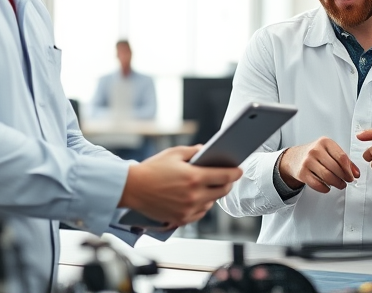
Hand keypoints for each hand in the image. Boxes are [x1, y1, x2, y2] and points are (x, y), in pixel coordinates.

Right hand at [119, 145, 241, 226]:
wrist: (132, 188)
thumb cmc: (151, 169)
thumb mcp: (174, 153)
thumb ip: (195, 151)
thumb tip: (208, 150)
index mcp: (194, 178)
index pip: (224, 176)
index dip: (235, 173)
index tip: (239, 170)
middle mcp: (193, 196)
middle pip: (222, 191)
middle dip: (227, 184)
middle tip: (227, 177)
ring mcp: (188, 210)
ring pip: (211, 203)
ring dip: (214, 194)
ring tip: (210, 186)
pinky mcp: (180, 219)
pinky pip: (200, 213)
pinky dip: (202, 205)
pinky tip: (199, 197)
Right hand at [279, 136, 360, 193]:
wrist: (294, 157)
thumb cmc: (315, 153)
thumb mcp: (329, 150)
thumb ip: (343, 159)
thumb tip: (355, 172)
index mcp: (324, 142)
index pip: (341, 157)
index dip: (350, 169)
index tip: (353, 175)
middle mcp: (315, 150)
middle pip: (335, 168)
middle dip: (344, 177)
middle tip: (347, 181)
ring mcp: (307, 161)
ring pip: (327, 176)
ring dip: (337, 184)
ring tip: (340, 184)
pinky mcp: (302, 173)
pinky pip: (317, 184)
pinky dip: (325, 188)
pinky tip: (328, 187)